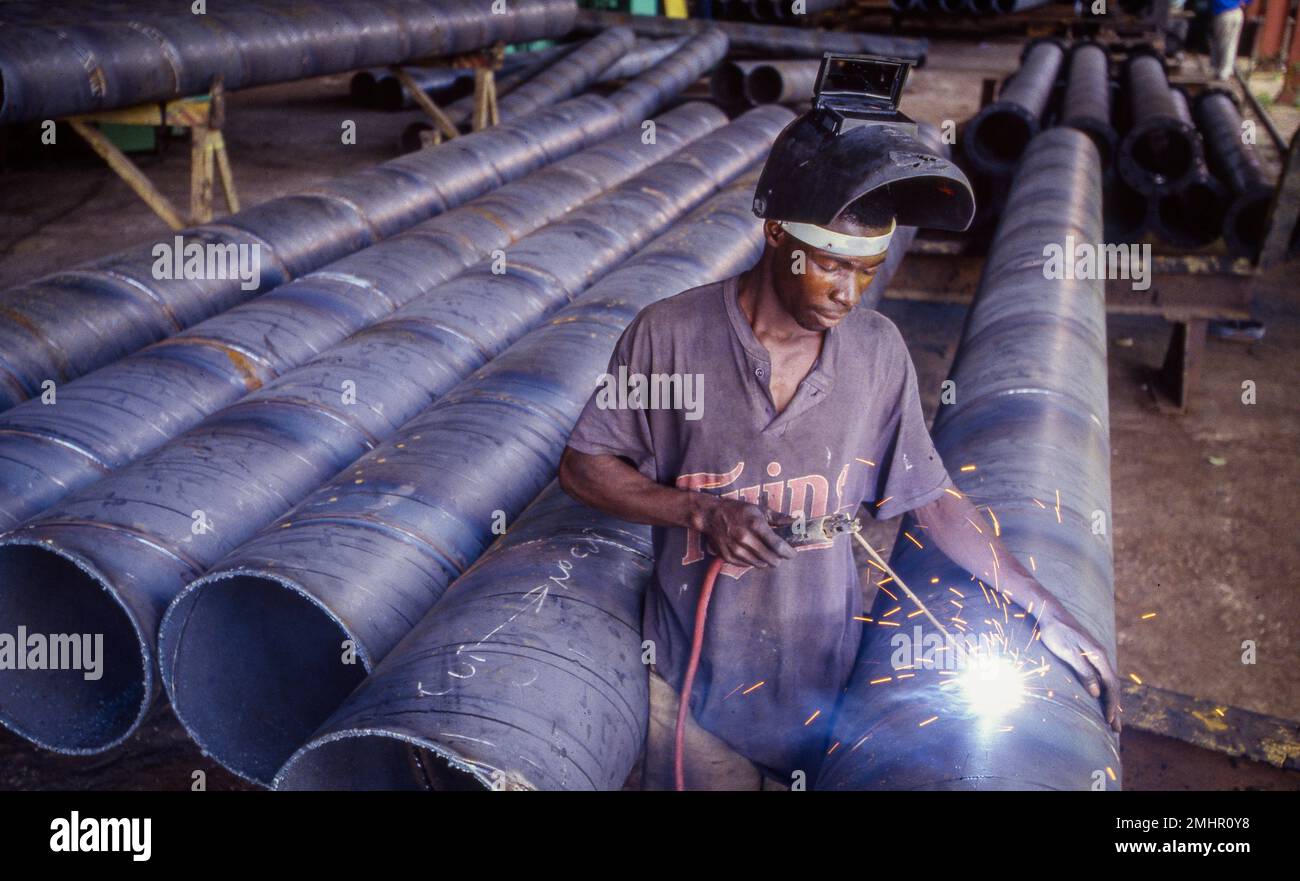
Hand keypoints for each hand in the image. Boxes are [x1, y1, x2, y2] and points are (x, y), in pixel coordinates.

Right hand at [698, 497, 795, 568]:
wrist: (710, 515)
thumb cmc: (737, 510)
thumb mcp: (758, 509)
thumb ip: (778, 517)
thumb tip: (796, 521)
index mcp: (755, 525)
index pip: (778, 546)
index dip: (789, 552)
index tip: (793, 553)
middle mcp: (745, 539)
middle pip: (771, 559)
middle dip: (779, 558)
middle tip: (780, 554)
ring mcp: (736, 549)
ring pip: (760, 564)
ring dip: (766, 561)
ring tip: (766, 552)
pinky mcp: (728, 557)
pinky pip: (748, 565)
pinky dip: (753, 561)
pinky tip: (753, 552)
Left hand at [1036, 605, 1122, 732]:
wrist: (1050, 613)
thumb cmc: (1055, 632)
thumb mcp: (1067, 652)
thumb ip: (1083, 671)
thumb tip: (1096, 692)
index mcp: (1098, 656)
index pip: (1111, 685)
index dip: (1112, 704)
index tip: (1110, 721)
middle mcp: (1101, 656)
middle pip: (1113, 686)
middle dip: (1115, 709)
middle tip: (1116, 729)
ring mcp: (1096, 656)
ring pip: (1108, 683)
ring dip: (1111, 702)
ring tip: (1112, 719)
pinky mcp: (1089, 655)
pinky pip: (1102, 677)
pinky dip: (1105, 692)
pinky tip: (1103, 700)